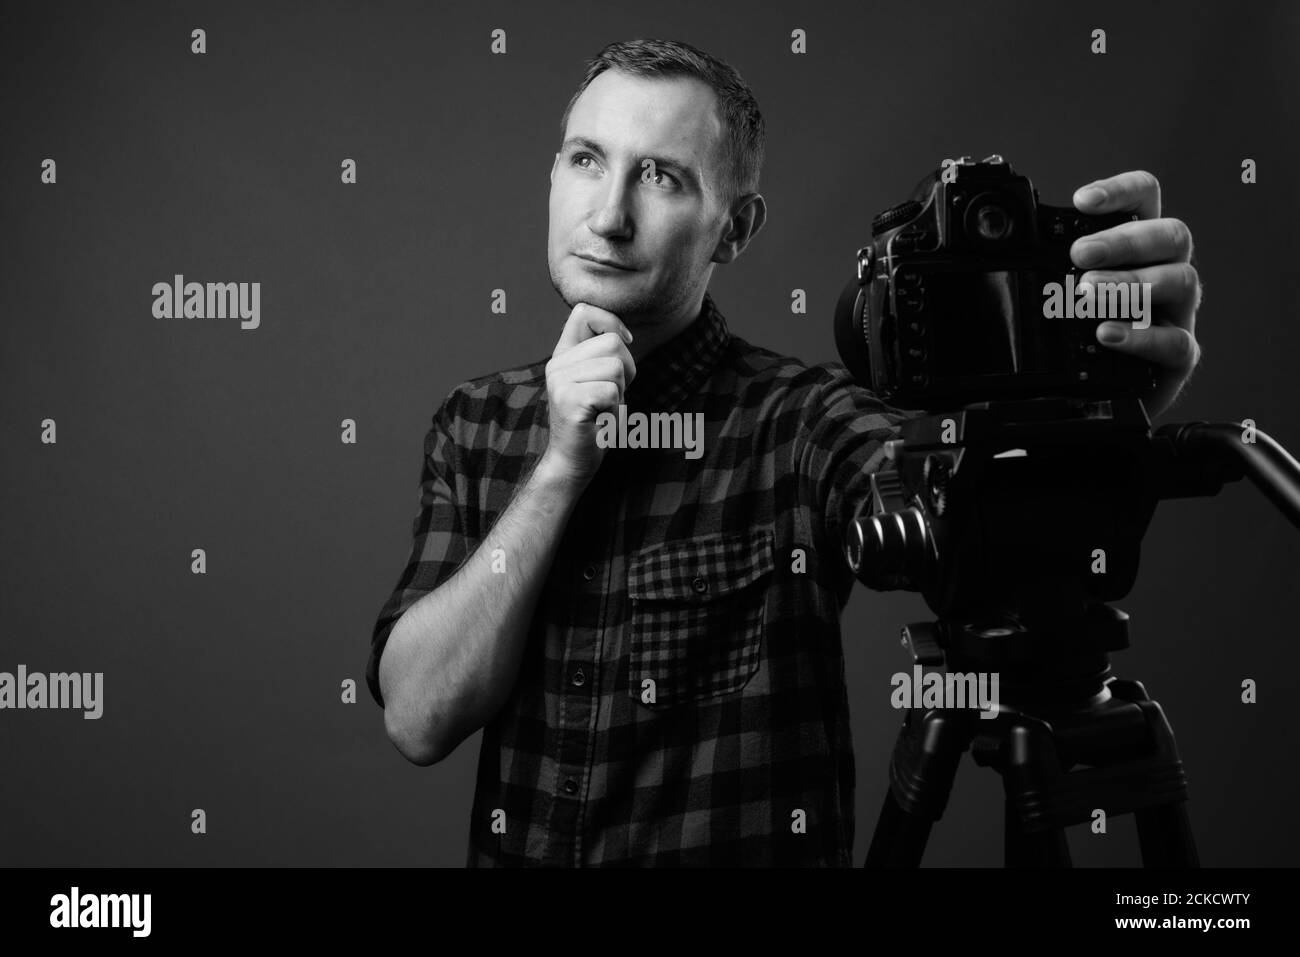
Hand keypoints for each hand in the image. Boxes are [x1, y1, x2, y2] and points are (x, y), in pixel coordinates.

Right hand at [541, 302, 636, 484]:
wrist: (573, 462)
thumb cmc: (594, 422)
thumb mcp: (597, 380)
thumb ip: (602, 355)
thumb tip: (623, 333)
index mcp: (562, 355)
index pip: (583, 311)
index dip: (611, 322)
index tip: (624, 342)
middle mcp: (557, 364)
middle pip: (612, 342)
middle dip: (627, 369)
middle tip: (612, 395)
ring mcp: (560, 382)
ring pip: (615, 367)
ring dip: (621, 393)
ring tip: (604, 409)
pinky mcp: (569, 401)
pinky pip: (612, 392)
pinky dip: (616, 410)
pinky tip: (600, 421)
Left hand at [1070, 170, 1202, 418]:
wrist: (1099, 397)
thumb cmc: (1081, 340)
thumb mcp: (1061, 298)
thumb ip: (1051, 272)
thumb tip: (1012, 252)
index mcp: (1139, 250)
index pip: (1146, 201)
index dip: (1121, 191)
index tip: (1081, 201)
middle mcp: (1166, 273)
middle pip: (1172, 235)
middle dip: (1124, 240)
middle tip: (1080, 254)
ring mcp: (1177, 314)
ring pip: (1180, 280)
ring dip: (1130, 283)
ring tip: (1087, 294)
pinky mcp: (1179, 356)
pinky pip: (1176, 341)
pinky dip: (1140, 337)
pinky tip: (1107, 334)